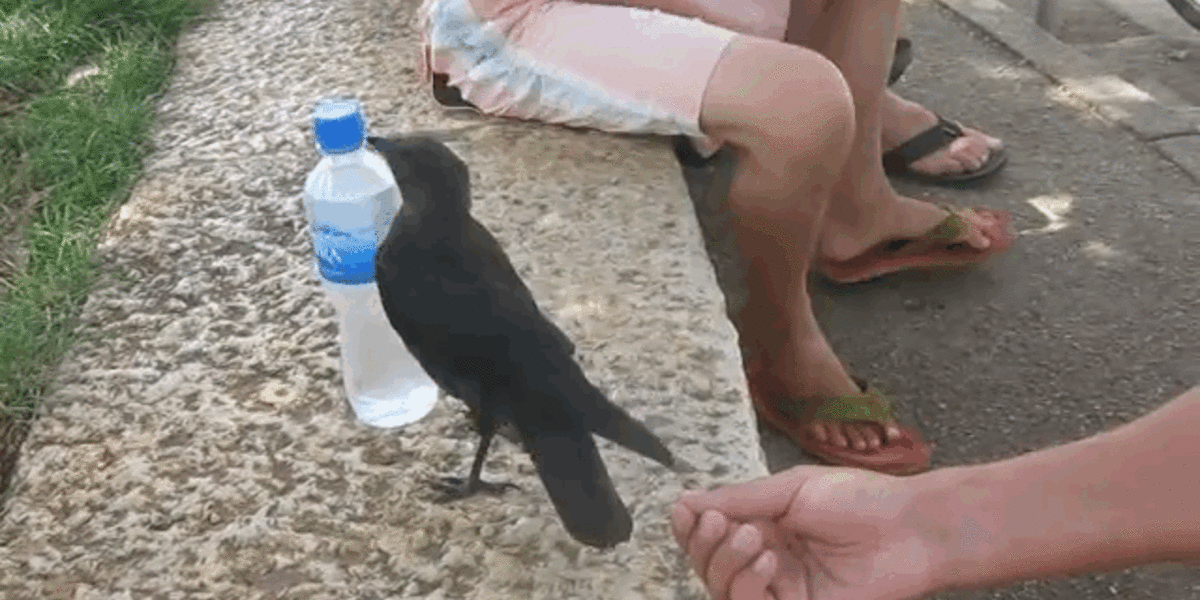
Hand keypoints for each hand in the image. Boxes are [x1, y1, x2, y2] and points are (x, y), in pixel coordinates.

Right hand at [671, 465, 943, 599]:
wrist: (910, 528)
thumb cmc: (861, 500)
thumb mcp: (791, 488)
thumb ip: (740, 499)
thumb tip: (688, 501)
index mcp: (763, 526)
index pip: (710, 534)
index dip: (689, 527)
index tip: (682, 511)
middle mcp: (766, 560)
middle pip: (708, 565)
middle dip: (703, 545)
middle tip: (721, 523)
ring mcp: (780, 589)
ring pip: (723, 589)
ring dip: (726, 563)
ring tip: (753, 537)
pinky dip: (748, 584)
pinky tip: (768, 559)